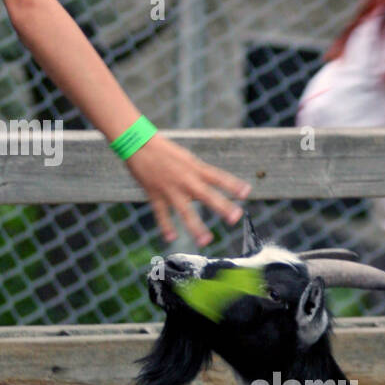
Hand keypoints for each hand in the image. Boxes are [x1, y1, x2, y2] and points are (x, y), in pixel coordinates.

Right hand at [126, 132, 251, 246]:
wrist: (138, 144)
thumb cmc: (164, 150)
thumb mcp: (186, 158)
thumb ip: (199, 172)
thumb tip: (213, 183)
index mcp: (194, 168)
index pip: (218, 177)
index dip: (233, 184)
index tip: (246, 192)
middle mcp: (185, 179)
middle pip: (207, 195)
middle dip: (222, 207)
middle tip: (235, 218)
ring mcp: (170, 189)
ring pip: (185, 211)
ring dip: (196, 227)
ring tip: (206, 240)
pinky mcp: (155, 195)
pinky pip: (161, 214)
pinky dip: (166, 227)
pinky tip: (171, 238)